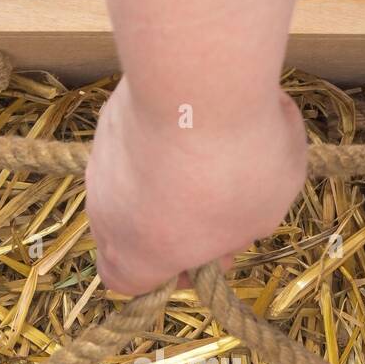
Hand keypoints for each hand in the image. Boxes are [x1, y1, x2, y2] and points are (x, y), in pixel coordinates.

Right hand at [85, 81, 307, 295]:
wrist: (198, 79)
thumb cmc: (236, 168)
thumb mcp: (263, 216)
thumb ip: (239, 230)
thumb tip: (233, 221)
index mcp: (139, 256)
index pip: (126, 284)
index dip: (167, 275)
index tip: (206, 254)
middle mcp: (107, 214)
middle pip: (130, 231)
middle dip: (172, 223)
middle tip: (218, 204)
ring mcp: (101, 162)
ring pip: (132, 183)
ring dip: (166, 177)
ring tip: (215, 150)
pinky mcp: (109, 117)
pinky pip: (137, 141)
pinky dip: (163, 137)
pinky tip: (203, 114)